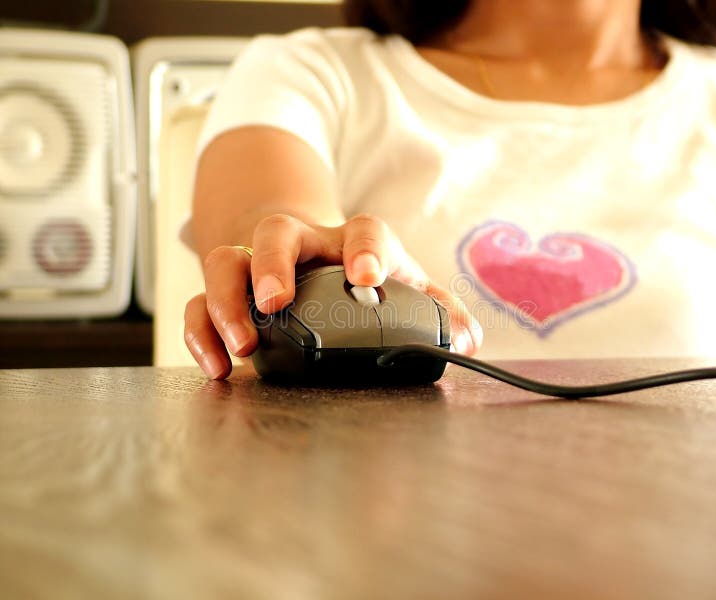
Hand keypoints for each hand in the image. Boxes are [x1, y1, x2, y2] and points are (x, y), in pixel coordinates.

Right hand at [184, 213, 482, 378]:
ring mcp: (257, 267)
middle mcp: (300, 246)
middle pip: (277, 232)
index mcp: (351, 243)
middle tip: (275, 302)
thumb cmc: (360, 278)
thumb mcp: (402, 291)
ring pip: (226, 262)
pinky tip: (217, 365)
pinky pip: (200, 301)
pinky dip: (201, 331)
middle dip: (272, 265)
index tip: (368, 277)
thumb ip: (436, 313)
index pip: (362, 229)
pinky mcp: (229, 293)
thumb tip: (466, 338)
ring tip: (241, 344)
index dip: (365, 248)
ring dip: (226, 300)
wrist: (311, 263)